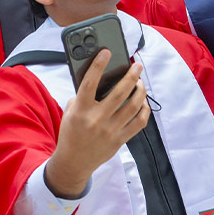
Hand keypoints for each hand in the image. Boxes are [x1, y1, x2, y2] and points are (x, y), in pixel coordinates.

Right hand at [44, 52, 150, 199]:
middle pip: (120, 92)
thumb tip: (100, 80)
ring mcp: (111, 130)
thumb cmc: (70, 133)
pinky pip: (139, 122)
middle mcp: (97, 119)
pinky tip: (142, 102)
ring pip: (133, 106)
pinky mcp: (120, 140)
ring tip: (140, 83)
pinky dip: (144, 109)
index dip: (98, 65)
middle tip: (136, 66)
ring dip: (140, 91)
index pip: (90, 83)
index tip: (107, 52)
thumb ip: (82, 96)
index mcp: (81, 110)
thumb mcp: (70, 112)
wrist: (74, 162)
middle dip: (132, 76)